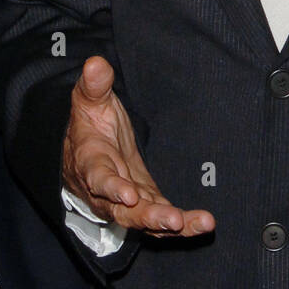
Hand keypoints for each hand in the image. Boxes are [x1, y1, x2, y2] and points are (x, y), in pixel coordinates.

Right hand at [62, 56, 214, 237]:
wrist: (84, 151)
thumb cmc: (89, 124)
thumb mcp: (89, 101)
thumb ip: (94, 85)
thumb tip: (96, 63)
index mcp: (91, 163)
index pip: (98, 178)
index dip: (112, 188)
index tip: (129, 194)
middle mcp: (106, 192)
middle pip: (124, 211)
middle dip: (149, 216)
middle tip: (174, 220)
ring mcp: (127, 202)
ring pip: (145, 220)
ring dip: (171, 225)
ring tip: (201, 223)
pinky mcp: (145, 204)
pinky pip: (161, 220)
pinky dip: (182, 225)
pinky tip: (203, 223)